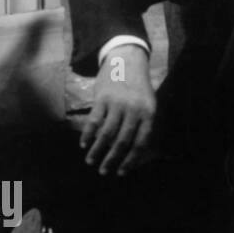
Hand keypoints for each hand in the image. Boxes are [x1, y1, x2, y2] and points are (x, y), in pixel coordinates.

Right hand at [81, 45, 155, 175]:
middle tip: (104, 172)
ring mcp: (118, 104)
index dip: (131, 160)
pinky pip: (94, 121)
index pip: (141, 142)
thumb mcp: (148, 103)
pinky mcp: (102, 99)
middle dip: (112, 160)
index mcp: (149, 113)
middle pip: (122, 141)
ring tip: (91, 162)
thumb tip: (133, 152)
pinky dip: (88, 135)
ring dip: (97, 151)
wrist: (127, 60)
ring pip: (106, 134)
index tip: (122, 172)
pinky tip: (84, 144)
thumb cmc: (138, 88)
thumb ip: (143, 124)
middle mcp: (134, 110)